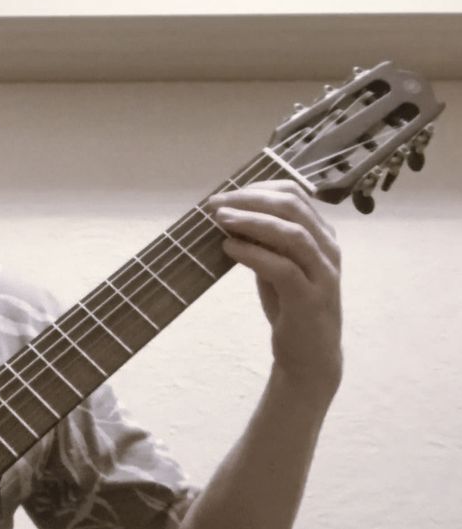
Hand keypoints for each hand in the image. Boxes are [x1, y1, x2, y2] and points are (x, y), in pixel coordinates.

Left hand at [208, 180, 342, 406]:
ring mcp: (323, 274)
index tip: (227, 193)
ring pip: (291, 234)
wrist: (310, 356)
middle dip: (250, 200)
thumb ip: (263, 240)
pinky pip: (283, 268)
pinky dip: (253, 253)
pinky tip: (229, 248)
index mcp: (322, 236)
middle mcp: (328, 250)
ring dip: (251, 222)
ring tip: (220, 219)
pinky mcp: (310, 299)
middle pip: (293, 208)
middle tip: (216, 204)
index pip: (295, 195)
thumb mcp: (276, 265)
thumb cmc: (290, 306)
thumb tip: (228, 213)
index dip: (259, 188)